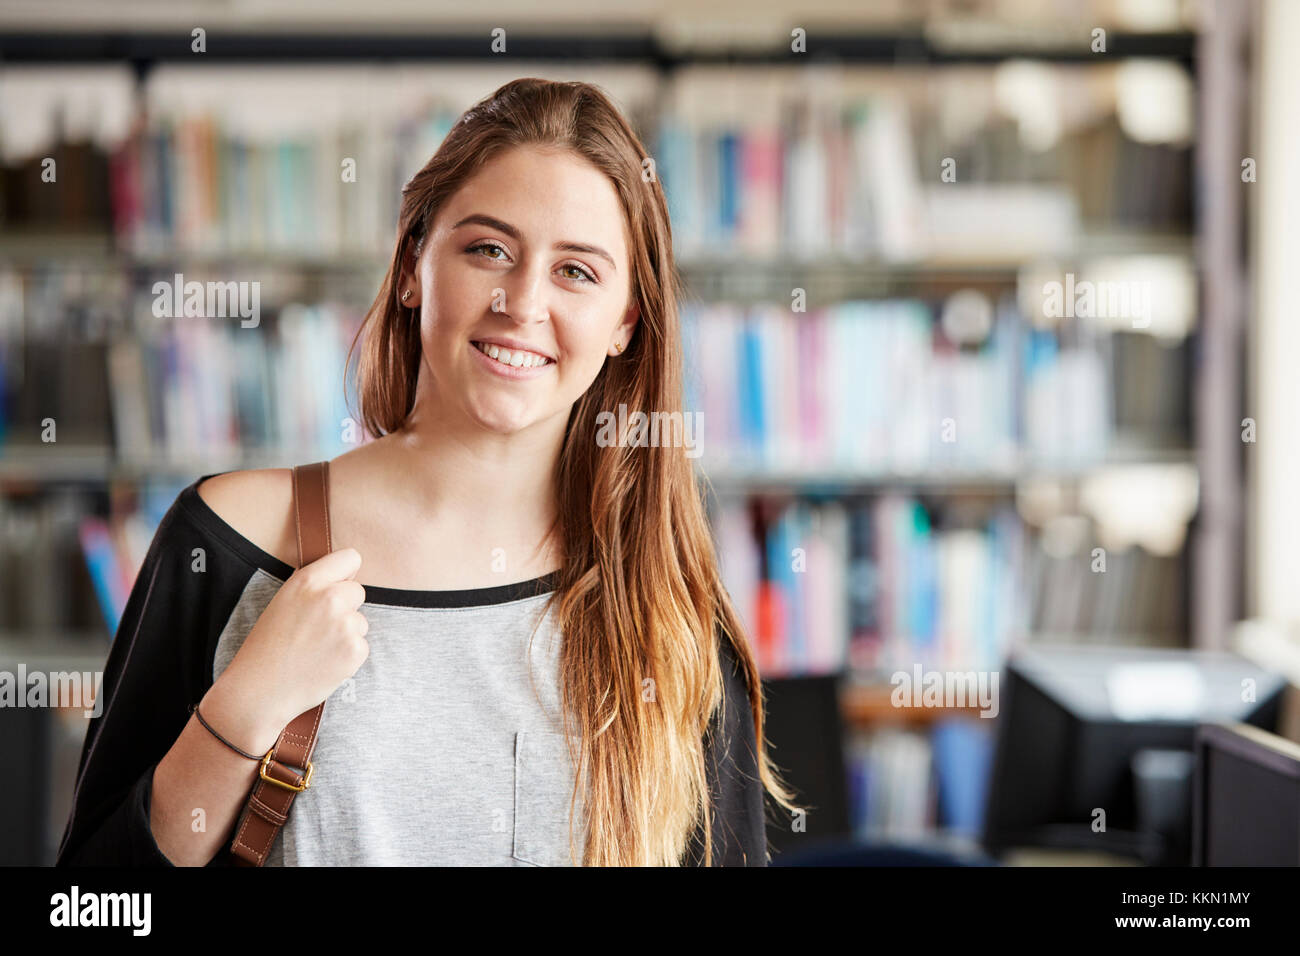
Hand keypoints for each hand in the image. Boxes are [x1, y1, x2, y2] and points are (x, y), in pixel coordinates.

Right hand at [216, 548, 369, 731]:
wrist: (259, 691)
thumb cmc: (267, 647)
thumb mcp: (283, 602)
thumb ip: (314, 587)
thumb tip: (347, 578)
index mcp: (307, 581)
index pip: (350, 557)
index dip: (344, 573)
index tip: (337, 585)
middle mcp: (329, 598)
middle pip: (358, 591)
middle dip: (346, 606)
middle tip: (318, 627)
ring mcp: (344, 625)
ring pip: (360, 622)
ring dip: (345, 634)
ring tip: (316, 649)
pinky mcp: (355, 650)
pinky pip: (361, 646)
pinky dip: (347, 656)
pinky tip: (323, 663)